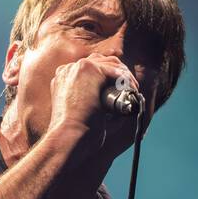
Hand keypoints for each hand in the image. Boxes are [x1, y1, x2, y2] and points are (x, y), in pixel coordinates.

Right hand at [47, 52, 142, 167]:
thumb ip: (95, 107)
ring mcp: (77, 68)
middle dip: (118, 73)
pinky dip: (126, 78)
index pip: (89, 69)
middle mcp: (67, 70)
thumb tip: (122, 108)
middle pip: (100, 62)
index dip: (107, 76)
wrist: (67, 136)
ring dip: (125, 75)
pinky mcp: (88, 69)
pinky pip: (114, 69)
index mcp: (62, 81)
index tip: (120, 88)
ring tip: (134, 88)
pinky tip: (132, 87)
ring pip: (109, 64)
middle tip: (130, 87)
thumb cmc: (74, 135)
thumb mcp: (81, 117)